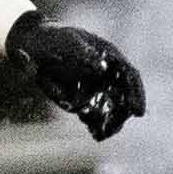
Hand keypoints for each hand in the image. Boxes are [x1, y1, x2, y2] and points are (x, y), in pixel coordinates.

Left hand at [7, 13, 142, 140]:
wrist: (36, 44)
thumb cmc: (55, 38)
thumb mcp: (69, 41)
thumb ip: (84, 53)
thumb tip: (101, 68)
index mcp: (110, 57)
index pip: (130, 76)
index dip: (137, 94)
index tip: (137, 112)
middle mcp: (107, 74)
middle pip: (123, 97)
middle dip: (120, 115)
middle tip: (114, 129)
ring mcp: (96, 86)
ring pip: (110, 109)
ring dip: (109, 123)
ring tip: (102, 135)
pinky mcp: (83, 97)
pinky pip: (94, 114)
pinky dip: (96, 125)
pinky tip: (95, 135)